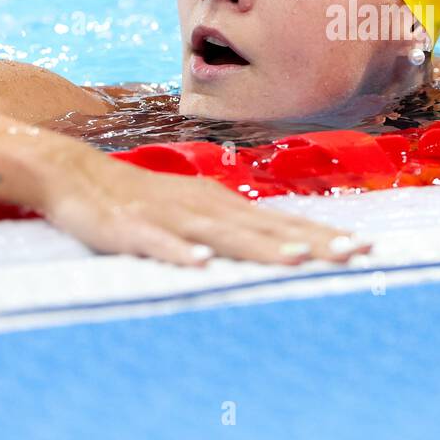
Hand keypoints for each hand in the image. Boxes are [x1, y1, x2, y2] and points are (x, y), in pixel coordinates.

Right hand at [38, 144, 369, 266]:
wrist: (74, 174)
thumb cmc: (143, 200)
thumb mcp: (196, 211)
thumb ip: (236, 229)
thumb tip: (286, 245)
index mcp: (223, 204)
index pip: (283, 223)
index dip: (323, 236)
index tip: (364, 248)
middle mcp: (204, 207)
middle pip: (266, 228)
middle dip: (312, 242)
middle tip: (355, 253)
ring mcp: (169, 217)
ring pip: (222, 234)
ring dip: (260, 248)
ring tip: (296, 260)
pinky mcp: (130, 229)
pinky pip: (158, 245)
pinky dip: (181, 254)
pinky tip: (202, 265)